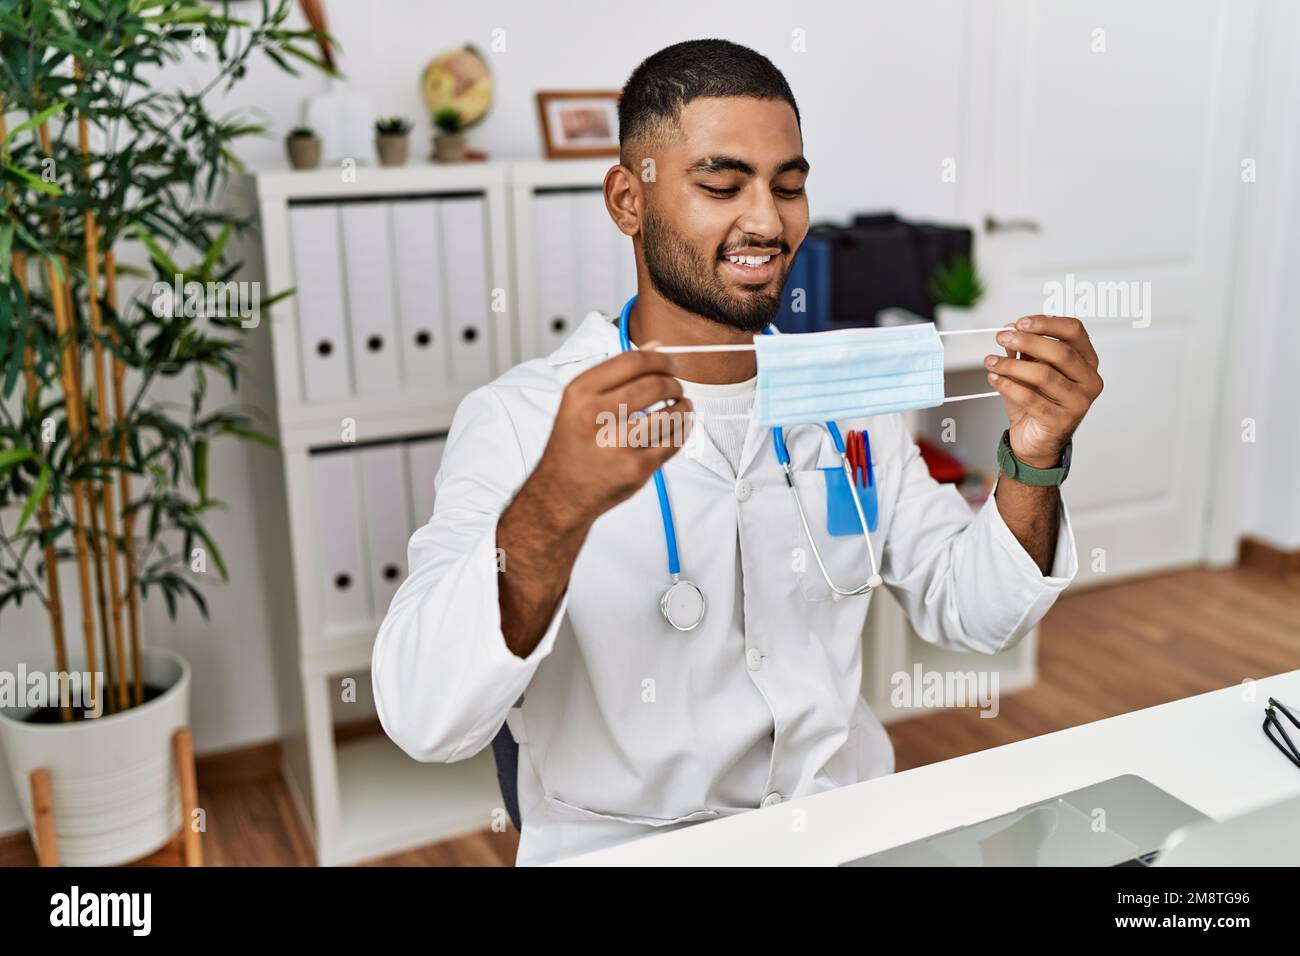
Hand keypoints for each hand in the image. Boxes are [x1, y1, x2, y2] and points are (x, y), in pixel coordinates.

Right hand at [530, 344, 692, 527]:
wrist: (560, 492)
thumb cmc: (573, 444)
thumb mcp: (581, 402)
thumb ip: (617, 373)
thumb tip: (656, 348)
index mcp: (580, 393)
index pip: (632, 362)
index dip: (660, 359)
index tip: (671, 363)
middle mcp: (596, 416)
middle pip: (654, 385)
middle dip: (674, 383)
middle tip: (677, 386)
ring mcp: (617, 444)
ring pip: (669, 414)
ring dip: (683, 407)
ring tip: (682, 406)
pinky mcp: (636, 468)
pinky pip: (672, 442)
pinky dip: (682, 431)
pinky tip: (678, 427)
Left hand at [985, 315, 1102, 468]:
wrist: (1035, 441)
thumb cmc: (1037, 402)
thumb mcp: (1029, 370)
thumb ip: (1024, 350)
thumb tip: (1010, 329)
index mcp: (1087, 362)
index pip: (1074, 331)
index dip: (1046, 323)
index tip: (1020, 322)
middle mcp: (1089, 381)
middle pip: (1060, 352)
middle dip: (1027, 341)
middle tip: (1003, 337)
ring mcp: (1078, 402)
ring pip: (1044, 375)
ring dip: (1012, 364)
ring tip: (992, 361)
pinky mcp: (1060, 420)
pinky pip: (1031, 398)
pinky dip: (1008, 385)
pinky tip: (994, 378)